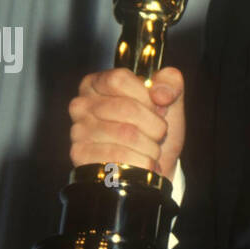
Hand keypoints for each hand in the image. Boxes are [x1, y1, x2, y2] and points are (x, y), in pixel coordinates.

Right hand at [68, 65, 184, 179]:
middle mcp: (81, 104)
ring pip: (127, 135)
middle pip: (126, 108)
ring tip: (150, 150)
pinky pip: (120, 158)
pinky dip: (142, 164)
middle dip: (154, 125)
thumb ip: (171, 82)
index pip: (119, 79)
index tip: (156, 108)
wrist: (152, 168)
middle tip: (157, 134)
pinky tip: (142, 164)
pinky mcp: (81, 156)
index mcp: (97, 83)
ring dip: (151, 147)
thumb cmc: (154, 130)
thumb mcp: (169, 100)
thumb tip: (160, 93)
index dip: (145, 96)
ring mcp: (78, 131)